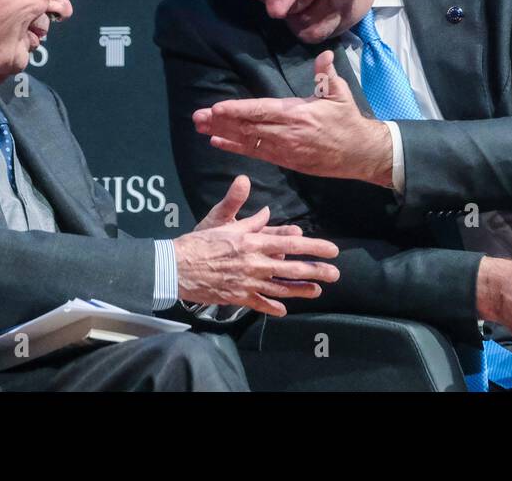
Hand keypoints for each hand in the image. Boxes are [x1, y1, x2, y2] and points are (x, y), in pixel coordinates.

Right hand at [173, 175, 340, 315]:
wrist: (176, 267)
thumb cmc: (199, 241)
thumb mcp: (222, 220)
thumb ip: (244, 211)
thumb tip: (260, 201)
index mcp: (253, 242)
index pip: (290, 243)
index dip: (313, 247)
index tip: (332, 250)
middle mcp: (255, 263)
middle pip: (292, 267)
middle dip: (316, 270)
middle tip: (335, 274)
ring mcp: (248, 282)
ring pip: (280, 288)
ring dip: (300, 290)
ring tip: (317, 290)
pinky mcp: (238, 296)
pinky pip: (259, 304)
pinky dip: (272, 308)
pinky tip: (284, 311)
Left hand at [193, 51, 393, 186]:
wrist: (360, 153)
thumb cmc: (348, 121)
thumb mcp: (340, 94)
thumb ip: (326, 74)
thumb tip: (325, 54)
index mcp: (298, 114)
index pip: (262, 111)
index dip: (238, 110)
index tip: (218, 108)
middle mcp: (287, 133)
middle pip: (249, 127)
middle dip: (222, 122)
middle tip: (198, 117)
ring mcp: (285, 149)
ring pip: (248, 141)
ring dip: (223, 134)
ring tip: (202, 128)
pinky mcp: (286, 161)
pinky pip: (256, 153)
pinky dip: (236, 148)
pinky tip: (218, 142)